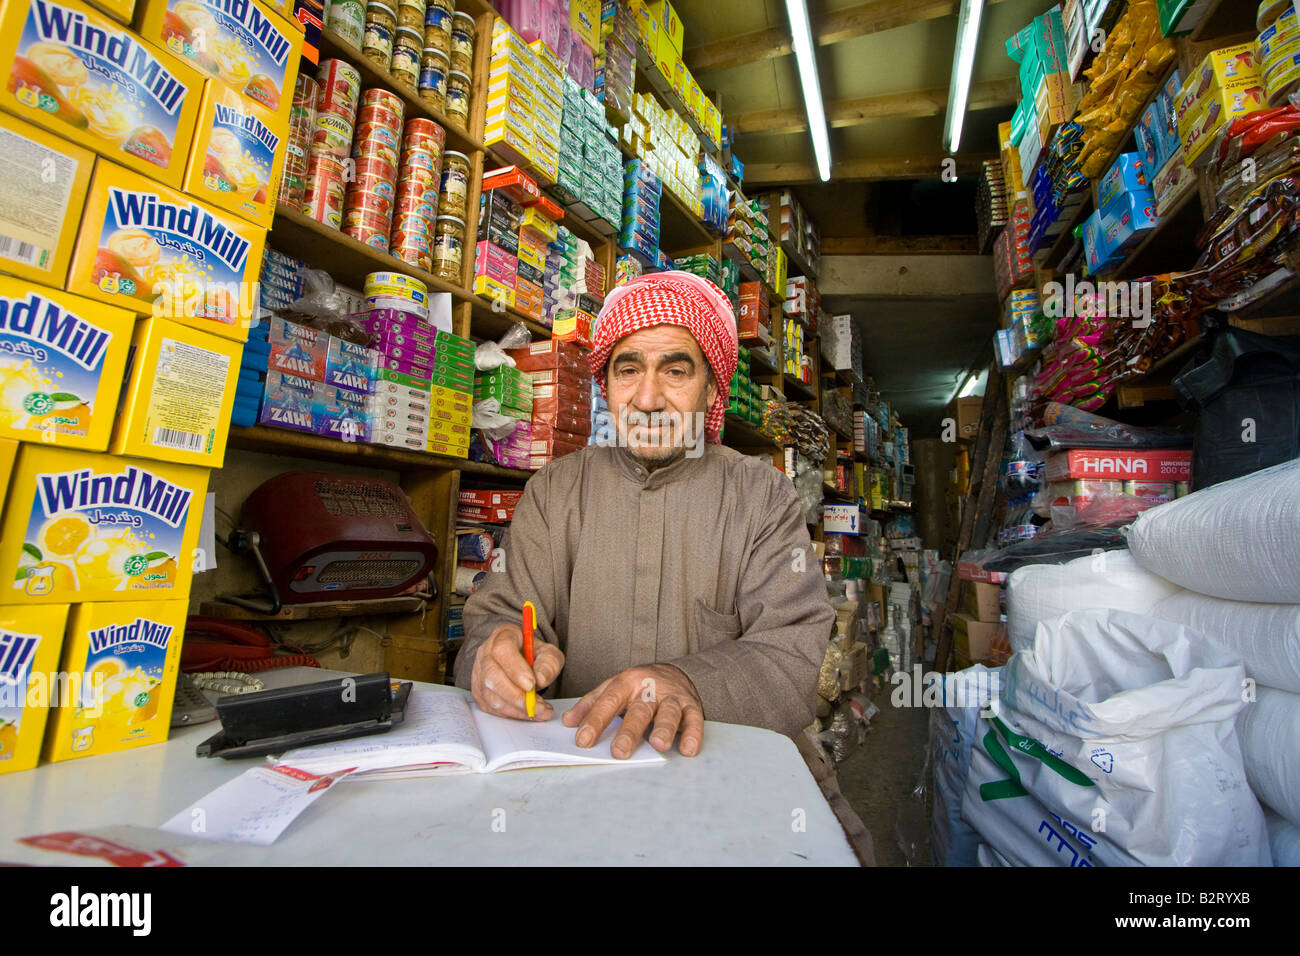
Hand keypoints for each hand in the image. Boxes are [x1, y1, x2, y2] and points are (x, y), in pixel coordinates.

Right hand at [470, 623, 564, 720]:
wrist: (521, 660)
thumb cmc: (534, 655)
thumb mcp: (549, 653)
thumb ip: (549, 663)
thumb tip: (540, 679)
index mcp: (503, 636)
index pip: (502, 650)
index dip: (516, 669)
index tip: (532, 684)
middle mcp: (486, 652)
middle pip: (492, 675)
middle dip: (515, 695)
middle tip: (537, 705)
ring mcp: (479, 672)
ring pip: (490, 694)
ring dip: (516, 708)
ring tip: (539, 710)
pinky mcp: (478, 691)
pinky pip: (490, 707)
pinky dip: (511, 714)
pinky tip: (529, 713)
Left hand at [562, 664, 703, 758]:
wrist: (675, 672)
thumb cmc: (639, 686)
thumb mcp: (613, 688)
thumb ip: (591, 704)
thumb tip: (567, 722)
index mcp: (627, 683)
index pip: (609, 701)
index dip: (595, 721)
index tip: (583, 741)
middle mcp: (650, 689)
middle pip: (639, 710)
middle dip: (629, 731)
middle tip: (619, 752)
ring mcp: (672, 697)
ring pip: (669, 712)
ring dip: (664, 728)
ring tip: (658, 745)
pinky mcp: (692, 706)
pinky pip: (695, 719)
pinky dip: (693, 734)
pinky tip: (688, 749)